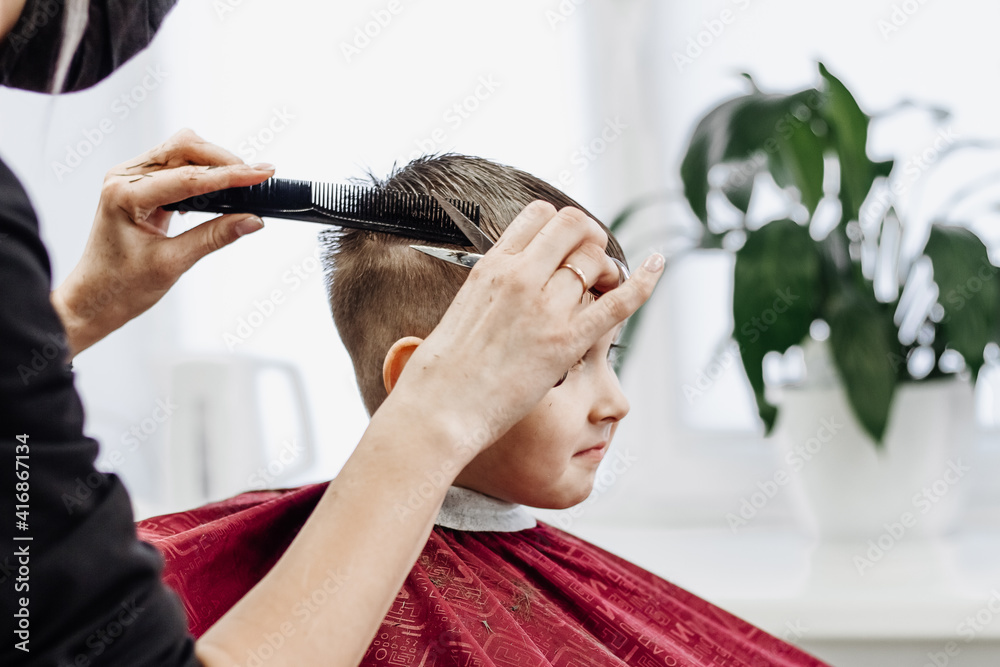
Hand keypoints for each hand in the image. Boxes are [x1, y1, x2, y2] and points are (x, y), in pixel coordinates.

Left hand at [51, 129, 274, 357]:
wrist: (93, 299)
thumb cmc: (120, 286)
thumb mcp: (173, 263)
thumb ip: (215, 237)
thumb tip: (252, 220)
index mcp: (125, 195)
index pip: (189, 177)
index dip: (230, 175)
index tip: (262, 173)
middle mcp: (125, 178)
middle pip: (185, 148)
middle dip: (224, 160)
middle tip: (257, 178)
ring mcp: (131, 178)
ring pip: (182, 151)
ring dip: (214, 163)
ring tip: (242, 184)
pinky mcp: (140, 185)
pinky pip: (177, 165)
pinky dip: (202, 173)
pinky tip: (217, 192)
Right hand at [383, 201, 664, 460]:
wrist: (439, 408)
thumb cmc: (444, 371)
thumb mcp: (464, 309)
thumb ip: (494, 290)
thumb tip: (513, 291)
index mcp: (493, 266)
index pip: (540, 215)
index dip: (562, 226)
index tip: (567, 247)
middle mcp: (521, 276)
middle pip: (574, 225)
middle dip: (590, 237)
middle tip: (593, 263)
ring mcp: (545, 307)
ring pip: (596, 259)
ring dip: (607, 268)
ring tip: (605, 287)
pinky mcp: (566, 342)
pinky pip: (618, 301)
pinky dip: (644, 280)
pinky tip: (658, 265)